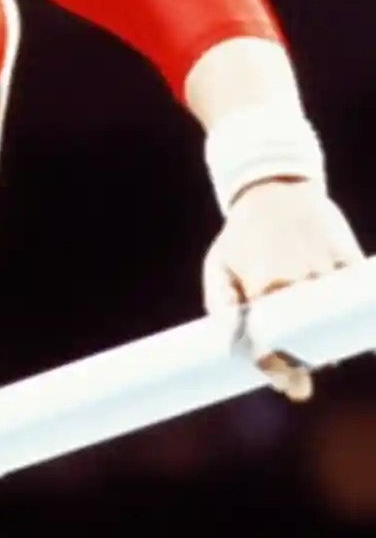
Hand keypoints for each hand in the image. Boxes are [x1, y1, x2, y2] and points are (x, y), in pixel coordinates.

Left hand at [201, 179, 364, 399]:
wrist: (274, 189)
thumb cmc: (240, 235)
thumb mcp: (218, 265)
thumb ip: (219, 304)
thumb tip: (229, 345)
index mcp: (264, 284)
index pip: (274, 341)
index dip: (280, 369)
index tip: (286, 388)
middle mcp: (300, 281)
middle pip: (309, 340)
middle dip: (305, 367)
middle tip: (299, 386)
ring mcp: (329, 271)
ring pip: (336, 325)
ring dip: (329, 348)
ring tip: (319, 358)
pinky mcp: (352, 261)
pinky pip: (359, 302)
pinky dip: (357, 324)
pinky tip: (355, 339)